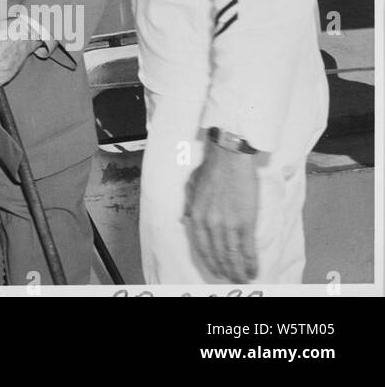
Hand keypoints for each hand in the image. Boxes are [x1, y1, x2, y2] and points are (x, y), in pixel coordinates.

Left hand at [185, 139, 259, 282]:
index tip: (216, 270)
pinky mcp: (245, 222)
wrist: (229, 157)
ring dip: (238, 271)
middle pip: (218, 255)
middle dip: (226, 270)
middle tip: (232, 280)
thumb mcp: (191, 186)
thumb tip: (185, 219)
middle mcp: (210, 223)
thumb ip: (189, 205)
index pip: (202, 247)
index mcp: (197, 215)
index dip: (210, 262)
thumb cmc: (212, 169)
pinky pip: (248, 249)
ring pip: (233, 255)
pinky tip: (253, 271)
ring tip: (243, 280)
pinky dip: (250, 263)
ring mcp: (228, 224)